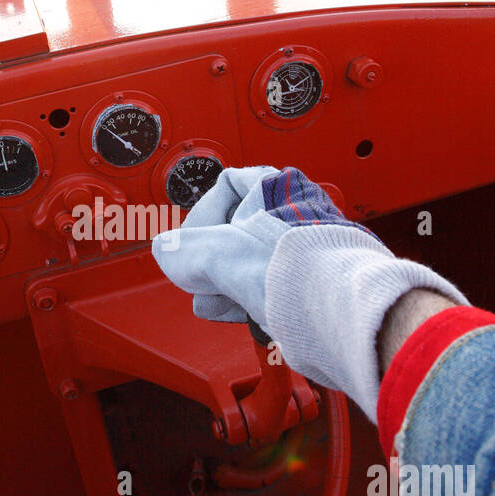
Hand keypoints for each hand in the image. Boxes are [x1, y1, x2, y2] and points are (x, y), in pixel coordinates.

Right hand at [152, 165, 468, 420]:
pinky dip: (257, 297)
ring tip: (220, 299)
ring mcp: (310, 245)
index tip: (192, 238)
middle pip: (242, 232)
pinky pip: (278, 284)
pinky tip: (244, 312)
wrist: (326, 304)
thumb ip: (179, 250)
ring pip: (258, 262)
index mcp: (275, 186)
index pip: (230, 183)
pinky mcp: (317, 279)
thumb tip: (169, 252)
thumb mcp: (205, 252)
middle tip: (202, 276)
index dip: (204, 214)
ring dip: (232, 283)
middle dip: (216, 261)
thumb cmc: (282, 266)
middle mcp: (298, 210)